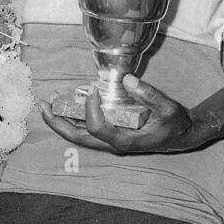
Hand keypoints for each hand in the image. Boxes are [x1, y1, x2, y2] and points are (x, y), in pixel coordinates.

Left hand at [39, 75, 193, 153]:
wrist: (181, 136)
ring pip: (79, 135)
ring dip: (62, 120)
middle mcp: (113, 144)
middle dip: (58, 122)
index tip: (93, 88)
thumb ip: (149, 94)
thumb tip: (127, 79)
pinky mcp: (111, 135)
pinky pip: (87, 129)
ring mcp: (110, 141)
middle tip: (43, 105)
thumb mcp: (168, 108)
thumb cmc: (174, 123)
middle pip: (78, 137)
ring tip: (48, 103)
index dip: (90, 108)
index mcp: (124, 140)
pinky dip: (75, 118)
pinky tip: (68, 103)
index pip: (96, 127)